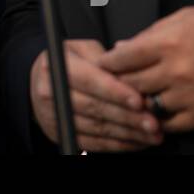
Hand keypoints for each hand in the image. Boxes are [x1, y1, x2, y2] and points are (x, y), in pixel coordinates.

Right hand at [30, 39, 162, 151]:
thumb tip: (133, 71)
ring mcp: (55, 115)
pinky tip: (138, 141)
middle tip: (154, 122)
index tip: (139, 100)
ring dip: (128, 133)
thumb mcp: (82, 48)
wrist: (39, 80)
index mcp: (55, 65)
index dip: (115, 92)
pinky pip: (94, 143)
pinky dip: (119, 145)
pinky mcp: (62, 133)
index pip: (89, 80)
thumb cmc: (69, 61)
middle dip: (127, 117)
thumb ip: (106, 58)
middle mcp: (50, 92)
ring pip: (97, 128)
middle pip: (94, 108)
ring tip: (153, 134)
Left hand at [98, 6, 193, 132]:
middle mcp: (174, 71)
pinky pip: (168, 123)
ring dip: (137, 100)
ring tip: (133, 95)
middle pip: (130, 83)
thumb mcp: (183, 18)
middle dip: (117, 82)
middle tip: (110, 81)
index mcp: (167, 43)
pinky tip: (154, 112)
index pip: (122, 58)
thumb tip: (121, 47)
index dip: (107, 63)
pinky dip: (157, 119)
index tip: (100, 65)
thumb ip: (149, 33)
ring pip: (146, 104)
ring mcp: (187, 95)